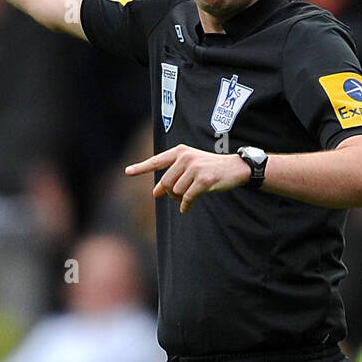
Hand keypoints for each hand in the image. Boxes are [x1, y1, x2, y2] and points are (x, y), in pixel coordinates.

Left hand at [125, 144, 250, 212]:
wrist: (234, 168)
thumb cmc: (209, 168)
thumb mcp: (189, 168)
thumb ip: (172, 176)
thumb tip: (154, 192)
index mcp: (180, 151)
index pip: (156, 161)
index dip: (141, 167)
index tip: (127, 172)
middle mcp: (186, 157)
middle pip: (166, 183)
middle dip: (169, 194)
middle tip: (177, 197)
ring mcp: (195, 168)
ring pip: (176, 191)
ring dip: (179, 199)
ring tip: (186, 198)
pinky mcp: (204, 180)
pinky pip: (187, 198)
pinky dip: (185, 206)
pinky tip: (185, 209)